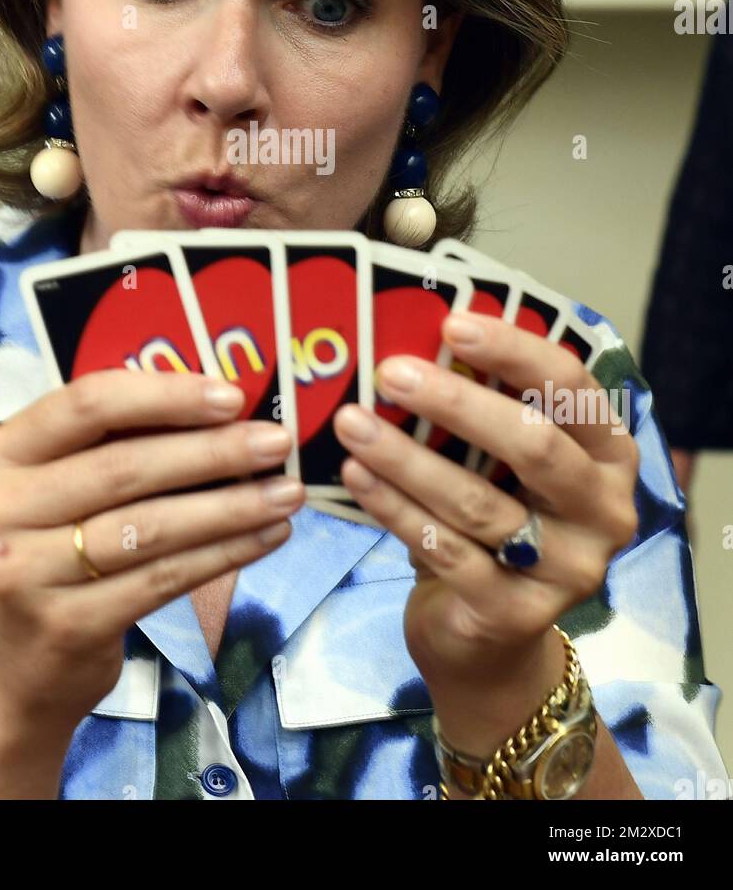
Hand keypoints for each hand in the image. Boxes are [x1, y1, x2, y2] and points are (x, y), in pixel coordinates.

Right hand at [0, 370, 303, 732]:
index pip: (87, 405)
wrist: (17, 670)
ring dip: (231, 506)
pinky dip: (222, 554)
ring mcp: (26, 572)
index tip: (232, 396)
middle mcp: (0, 509)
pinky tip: (266, 537)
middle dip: (212, 451)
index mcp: (3, 454)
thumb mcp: (62, 488)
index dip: (164, 395)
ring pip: (149, 527)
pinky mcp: (65, 626)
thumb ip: (118, 442)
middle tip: (277, 442)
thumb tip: (222, 407)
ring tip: (288, 493)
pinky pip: (161, 579)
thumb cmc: (55, 554)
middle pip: (123, 467)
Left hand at [332, 311, 639, 693]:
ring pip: (479, 502)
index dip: (514, 350)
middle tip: (390, 372)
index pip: (572, 387)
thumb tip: (411, 336)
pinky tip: (356, 478)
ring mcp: (568, 569)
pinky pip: (448, 551)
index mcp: (609, 453)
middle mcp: (604, 510)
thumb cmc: (495, 518)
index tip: (452, 323)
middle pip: (533, 444)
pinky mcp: (517, 614)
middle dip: (455, 402)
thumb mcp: (502, 462)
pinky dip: (396, 510)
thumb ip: (485, 408)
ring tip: (352, 424)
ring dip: (407, 458)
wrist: (488, 637)